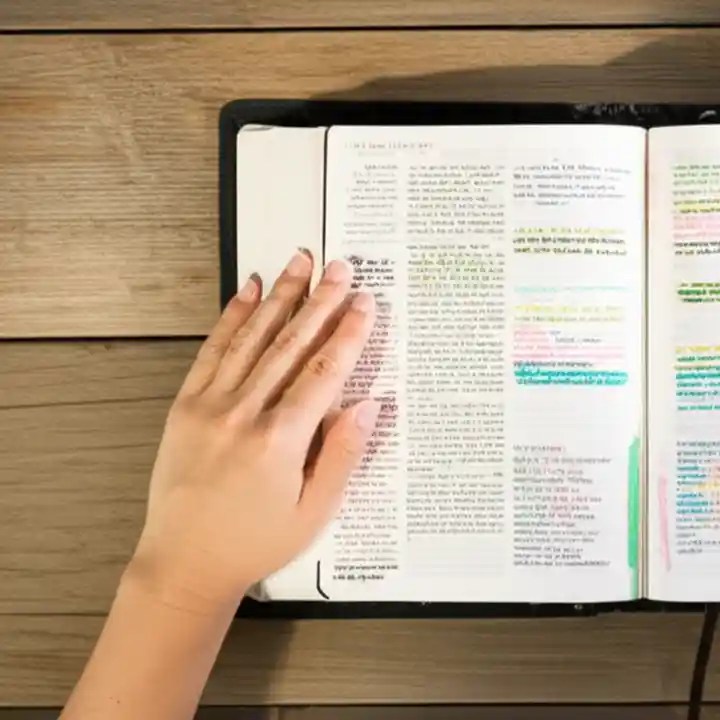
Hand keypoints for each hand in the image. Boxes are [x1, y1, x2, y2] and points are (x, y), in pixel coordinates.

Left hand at [126, 251, 377, 612]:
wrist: (184, 563)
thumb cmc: (253, 544)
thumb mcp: (314, 512)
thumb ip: (342, 456)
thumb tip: (369, 407)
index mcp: (280, 442)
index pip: (324, 373)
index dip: (349, 334)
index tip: (365, 303)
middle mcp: (243, 415)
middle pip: (291, 345)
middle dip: (321, 301)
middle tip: (341, 267)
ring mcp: (210, 407)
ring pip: (253, 339)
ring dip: (279, 296)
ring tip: (300, 262)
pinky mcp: (186, 407)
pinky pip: (212, 352)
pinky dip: (232, 318)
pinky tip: (248, 291)